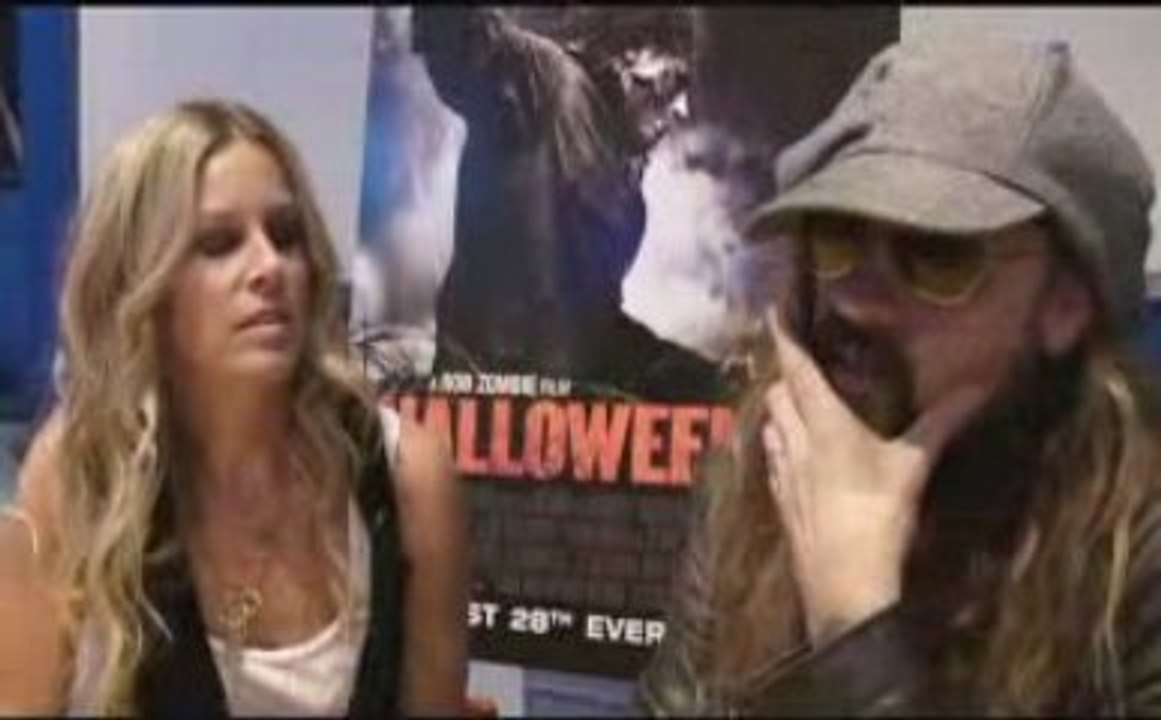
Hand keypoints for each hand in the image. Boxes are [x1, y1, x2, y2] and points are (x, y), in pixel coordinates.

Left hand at [762, 309, 985, 644]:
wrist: (844, 584)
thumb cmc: (878, 517)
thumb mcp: (913, 467)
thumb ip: (941, 423)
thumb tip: (980, 386)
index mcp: (823, 424)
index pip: (796, 368)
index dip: (783, 336)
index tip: (774, 309)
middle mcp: (795, 441)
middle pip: (777, 393)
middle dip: (785, 373)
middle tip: (800, 360)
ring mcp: (783, 473)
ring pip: (770, 425)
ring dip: (780, 408)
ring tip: (799, 401)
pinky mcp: (781, 501)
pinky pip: (773, 459)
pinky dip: (781, 444)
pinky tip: (795, 452)